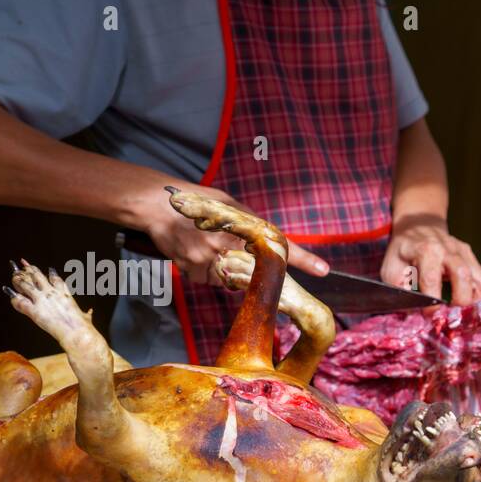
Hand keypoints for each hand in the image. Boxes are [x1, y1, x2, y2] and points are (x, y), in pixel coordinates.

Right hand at [137, 181, 328, 284]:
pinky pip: (211, 279)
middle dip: (255, 271)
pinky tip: (196, 252)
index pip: (279, 245)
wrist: (157, 206)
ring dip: (227, 269)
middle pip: (255, 272)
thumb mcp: (230, 205)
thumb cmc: (198, 202)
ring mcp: (211, 261)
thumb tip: (272, 243)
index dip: (303, 259)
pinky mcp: (196, 271)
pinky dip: (207, 270)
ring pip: (231, 278)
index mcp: (242, 226)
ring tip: (207, 245)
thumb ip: (251, 225)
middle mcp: (229, 246)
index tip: (323, 269)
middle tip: (235, 255)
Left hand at [381, 214, 480, 305]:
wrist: (418, 226)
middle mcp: (447, 249)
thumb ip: (398, 287)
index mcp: (426, 250)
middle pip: (463, 276)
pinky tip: (465, 300)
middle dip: (459, 300)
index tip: (429, 314)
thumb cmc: (403, 251)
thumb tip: (411, 308)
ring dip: (472, 300)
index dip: (431, 302)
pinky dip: (478, 295)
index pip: (431, 278)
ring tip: (458, 309)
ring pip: (479, 280)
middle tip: (449, 313)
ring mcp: (463, 252)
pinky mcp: (471, 257)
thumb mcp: (392, 266)